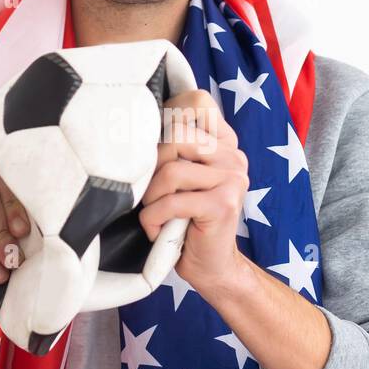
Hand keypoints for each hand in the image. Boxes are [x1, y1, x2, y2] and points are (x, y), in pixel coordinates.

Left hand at [137, 90, 249, 293]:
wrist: (212, 266)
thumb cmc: (186, 221)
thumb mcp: (179, 179)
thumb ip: (173, 149)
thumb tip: (135, 123)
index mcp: (224, 143)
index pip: (197, 102)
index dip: (168, 117)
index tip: (156, 152)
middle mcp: (233, 156)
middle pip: (175, 135)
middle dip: (151, 168)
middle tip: (150, 194)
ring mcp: (233, 178)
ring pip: (171, 170)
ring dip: (151, 198)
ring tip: (154, 214)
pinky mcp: (224, 203)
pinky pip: (173, 200)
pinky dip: (154, 218)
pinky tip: (158, 230)